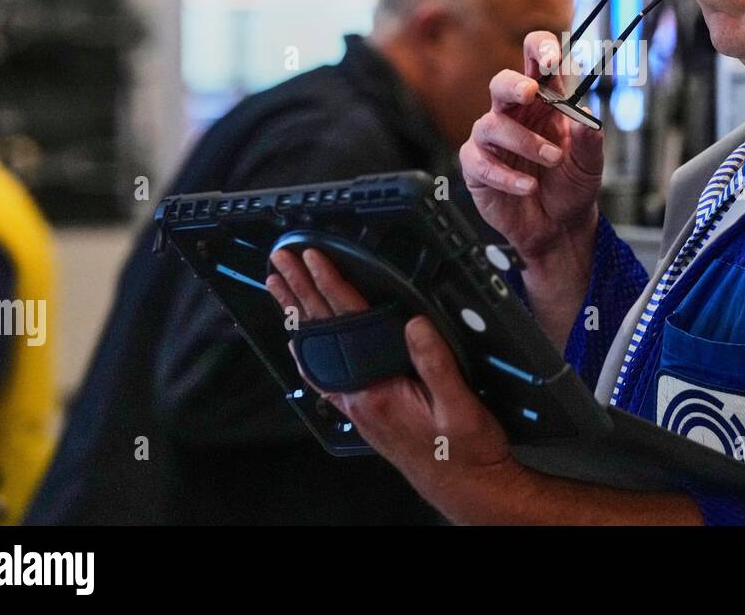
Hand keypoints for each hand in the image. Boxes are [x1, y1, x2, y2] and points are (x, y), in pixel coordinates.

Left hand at [265, 246, 528, 524]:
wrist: (464, 486)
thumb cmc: (465, 451)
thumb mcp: (460, 405)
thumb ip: (435, 363)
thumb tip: (414, 322)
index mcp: (378, 390)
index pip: (348, 324)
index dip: (330, 285)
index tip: (314, 258)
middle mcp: (359, 397)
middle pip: (323, 332)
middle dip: (299, 291)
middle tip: (280, 261)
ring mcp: (357, 404)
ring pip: (319, 350)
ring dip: (298, 315)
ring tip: (279, 288)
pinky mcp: (363, 409)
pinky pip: (327, 374)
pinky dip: (309, 350)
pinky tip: (300, 340)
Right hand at [459, 31, 602, 264]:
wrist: (558, 227)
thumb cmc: (571, 187)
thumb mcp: (590, 164)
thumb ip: (590, 140)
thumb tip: (586, 116)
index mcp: (544, 102)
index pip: (536, 61)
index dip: (540, 50)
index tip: (551, 58)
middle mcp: (516, 114)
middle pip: (502, 83)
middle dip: (515, 85)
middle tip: (531, 93)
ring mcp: (493, 139)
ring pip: (492, 124)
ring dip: (524, 141)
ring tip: (553, 160)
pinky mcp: (476, 166)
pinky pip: (480, 161)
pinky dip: (506, 175)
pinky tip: (528, 186)